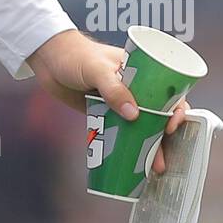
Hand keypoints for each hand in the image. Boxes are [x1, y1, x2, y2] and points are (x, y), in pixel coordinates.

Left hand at [26, 28, 188, 175]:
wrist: (46, 57)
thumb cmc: (74, 54)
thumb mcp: (96, 69)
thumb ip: (114, 89)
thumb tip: (134, 115)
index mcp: (139, 70)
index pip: (167, 90)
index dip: (176, 108)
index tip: (172, 125)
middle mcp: (132, 86)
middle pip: (156, 113)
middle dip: (163, 136)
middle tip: (163, 158)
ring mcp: (117, 101)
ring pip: (139, 125)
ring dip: (147, 145)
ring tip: (152, 168)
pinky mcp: (102, 112)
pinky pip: (119, 130)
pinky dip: (126, 144)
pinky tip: (130, 161)